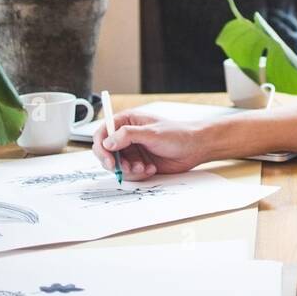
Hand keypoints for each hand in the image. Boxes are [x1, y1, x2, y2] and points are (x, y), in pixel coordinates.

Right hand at [92, 110, 217, 178]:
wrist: (195, 148)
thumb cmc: (177, 134)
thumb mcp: (152, 133)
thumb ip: (128, 136)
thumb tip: (108, 142)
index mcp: (127, 121)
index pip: (103, 133)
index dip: (102, 147)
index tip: (109, 160)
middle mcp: (127, 136)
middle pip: (106, 152)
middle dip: (116, 163)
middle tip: (129, 168)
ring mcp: (133, 150)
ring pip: (117, 165)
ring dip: (129, 170)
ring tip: (144, 168)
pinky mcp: (139, 162)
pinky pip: (129, 173)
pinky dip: (138, 174)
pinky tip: (151, 169)